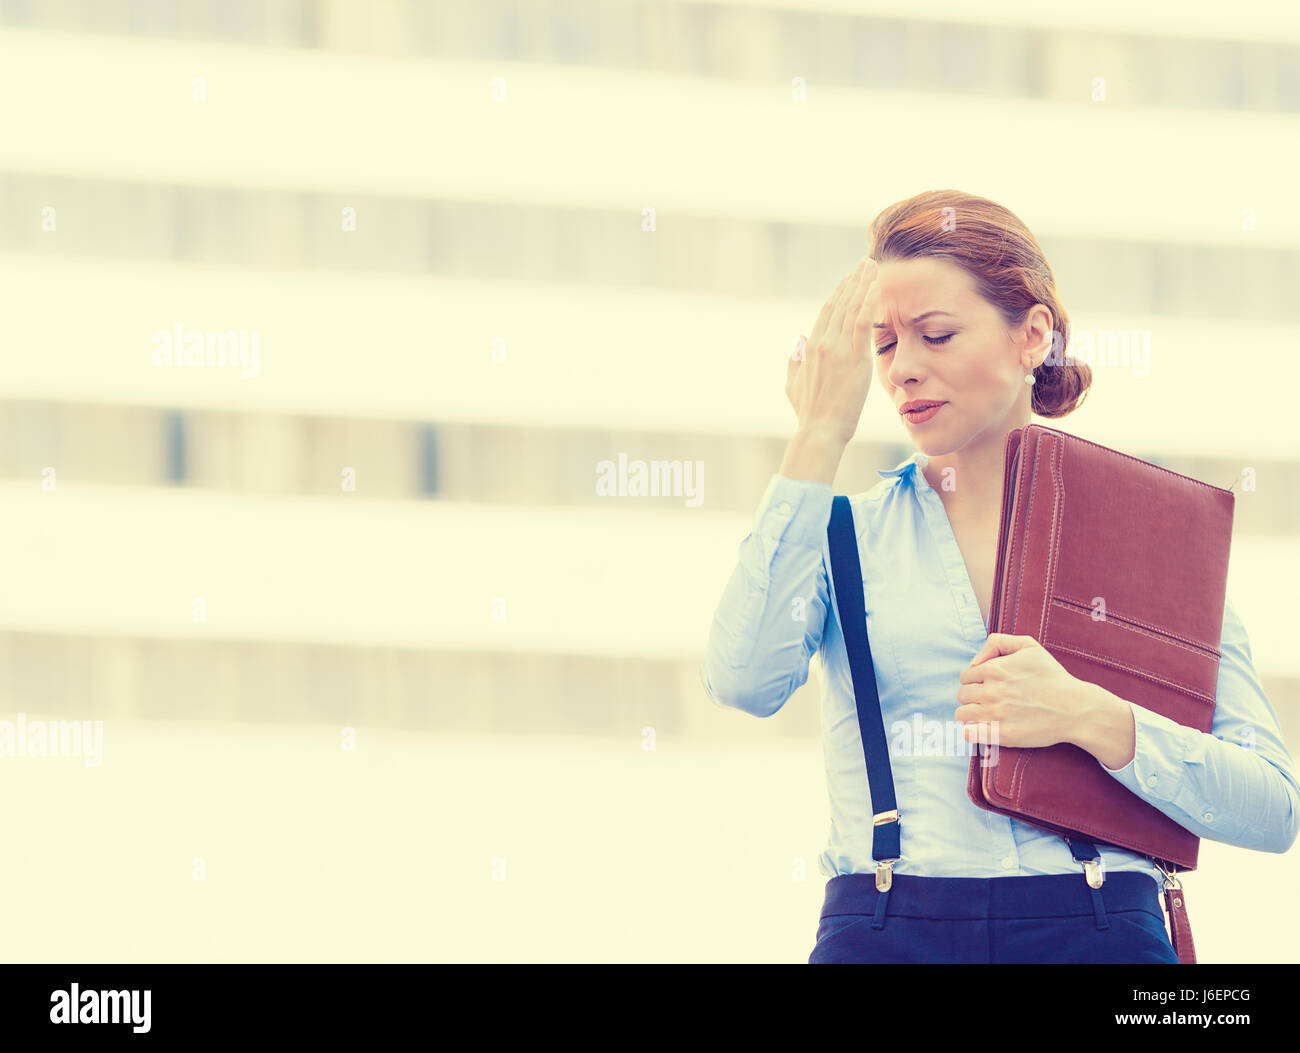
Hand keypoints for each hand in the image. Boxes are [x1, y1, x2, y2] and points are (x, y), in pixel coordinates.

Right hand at [786, 256, 880, 446]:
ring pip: (851, 308)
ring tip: (874, 266)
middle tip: (865, 263)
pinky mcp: (853, 358)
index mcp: (810, 348)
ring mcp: (837, 349)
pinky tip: (877, 286)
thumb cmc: (809, 414)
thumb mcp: (793, 384)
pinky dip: (869, 302)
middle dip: (853, 281)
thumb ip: (794, 361)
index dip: (839, 293)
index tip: (849, 279)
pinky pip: (862, 322)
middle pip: (840, 303)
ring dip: (863, 284)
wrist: (820, 430)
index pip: (827, 312)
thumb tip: (797, 341)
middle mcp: (822, 343)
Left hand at [954, 633, 1097, 749]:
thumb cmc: (1053, 677)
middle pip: (962, 695)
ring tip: (987, 714)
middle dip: (973, 696)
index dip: (976, 680)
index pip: (965, 676)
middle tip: (991, 700)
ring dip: (971, 714)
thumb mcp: (1029, 646)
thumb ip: (997, 642)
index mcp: (994, 669)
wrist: (1076, 709)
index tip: (989, 685)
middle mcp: (991, 691)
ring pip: (961, 714)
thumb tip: (975, 660)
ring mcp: (995, 714)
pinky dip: (973, 732)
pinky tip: (985, 728)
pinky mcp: (1002, 735)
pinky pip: (969, 734)